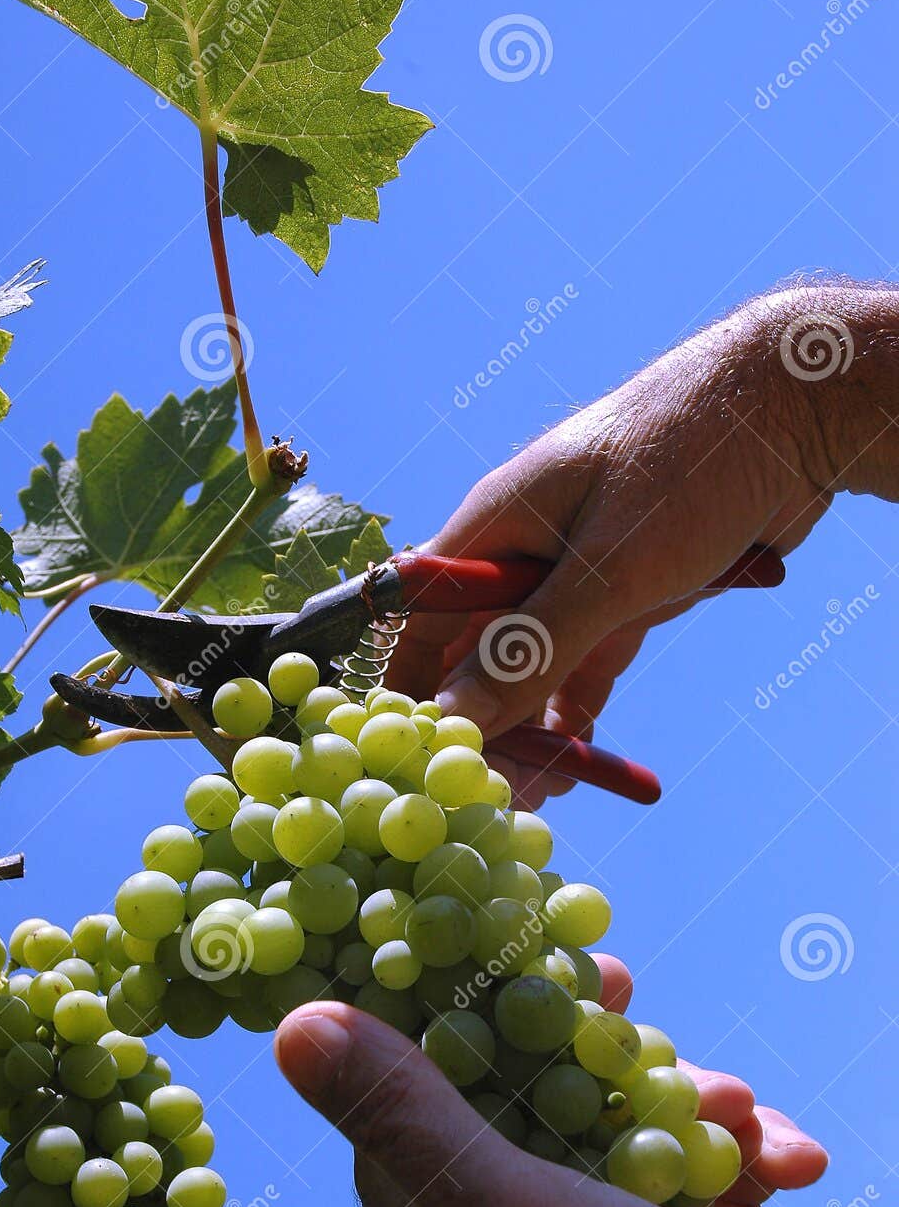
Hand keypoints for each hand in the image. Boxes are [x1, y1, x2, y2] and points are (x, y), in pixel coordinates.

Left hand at [275, 961, 898, 1206]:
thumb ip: (405, 1114)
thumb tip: (292, 1025)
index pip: (414, 1081)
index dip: (447, 1000)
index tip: (495, 939)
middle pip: (529, 1089)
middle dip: (582, 1035)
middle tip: (614, 985)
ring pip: (625, 1124)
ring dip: (686, 1099)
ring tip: (738, 1112)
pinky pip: (701, 1178)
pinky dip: (743, 1159)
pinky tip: (789, 1162)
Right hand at [388, 284, 892, 804]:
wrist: (798, 406)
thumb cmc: (691, 460)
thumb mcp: (608, 570)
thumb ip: (529, 648)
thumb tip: (455, 719)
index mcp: (494, 526)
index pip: (419, 619)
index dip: (409, 688)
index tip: (416, 758)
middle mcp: (525, 550)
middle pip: (476, 653)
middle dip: (479, 725)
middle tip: (488, 800)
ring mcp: (579, 572)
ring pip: (534, 665)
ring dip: (532, 729)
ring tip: (534, 799)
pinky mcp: (630, 591)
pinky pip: (587, 662)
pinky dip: (581, 710)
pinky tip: (578, 761)